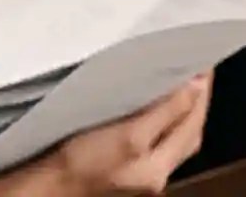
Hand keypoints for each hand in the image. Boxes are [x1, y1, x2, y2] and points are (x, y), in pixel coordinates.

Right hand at [46, 71, 211, 194]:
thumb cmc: (79, 163)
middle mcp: (156, 172)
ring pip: (174, 132)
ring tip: (181, 79)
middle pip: (189, 129)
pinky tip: (156, 102)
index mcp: (160, 168)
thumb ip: (166, 112)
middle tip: (197, 67)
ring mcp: (141, 171)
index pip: (194, 120)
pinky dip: (163, 116)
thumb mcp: (129, 135)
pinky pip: (155, 135)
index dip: (201, 90)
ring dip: (181, 106)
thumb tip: (196, 86)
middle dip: (196, 98)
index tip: (203, 61)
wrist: (42, 186)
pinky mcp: (125, 164)